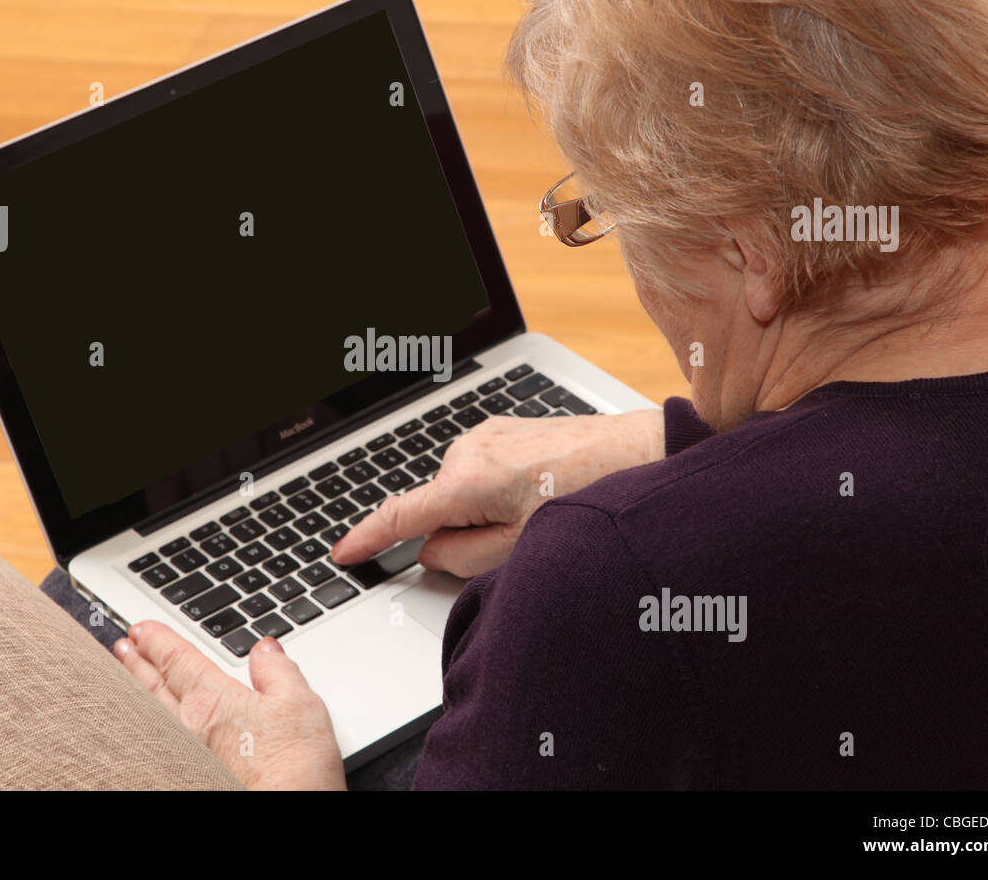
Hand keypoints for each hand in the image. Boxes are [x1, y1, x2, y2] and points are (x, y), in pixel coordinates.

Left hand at [114, 621, 345, 789]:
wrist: (285, 808)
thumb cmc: (293, 764)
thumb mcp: (298, 703)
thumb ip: (278, 671)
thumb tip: (266, 650)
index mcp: (214, 700)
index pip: (177, 660)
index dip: (157, 640)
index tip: (142, 629)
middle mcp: (191, 727)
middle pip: (154, 686)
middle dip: (137, 663)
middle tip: (122, 645)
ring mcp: (186, 755)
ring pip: (150, 715)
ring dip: (134, 692)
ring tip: (121, 677)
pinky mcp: (189, 777)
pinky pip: (156, 743)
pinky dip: (144, 727)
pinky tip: (144, 728)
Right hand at [331, 408, 663, 577]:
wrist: (645, 453)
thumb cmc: (593, 498)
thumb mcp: (522, 549)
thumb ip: (463, 558)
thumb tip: (430, 553)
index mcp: (467, 480)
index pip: (400, 516)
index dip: (367, 539)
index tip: (342, 554)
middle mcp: (468, 449)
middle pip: (438, 510)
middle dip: (460, 534)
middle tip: (515, 543)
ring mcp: (487, 434)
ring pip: (462, 493)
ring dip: (484, 512)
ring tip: (541, 514)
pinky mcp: (505, 430)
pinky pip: (482, 474)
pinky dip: (497, 494)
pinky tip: (541, 494)